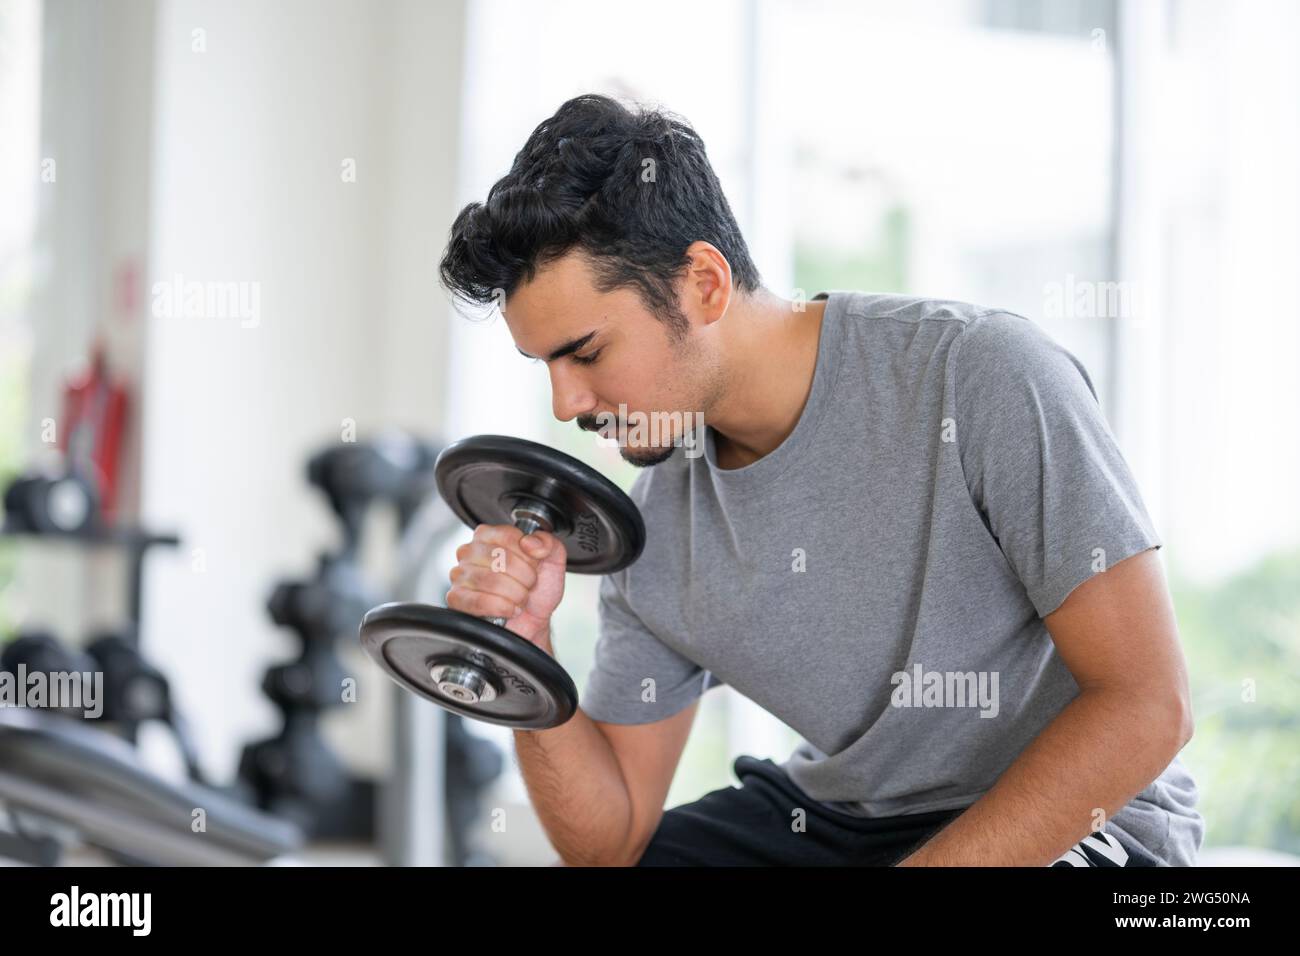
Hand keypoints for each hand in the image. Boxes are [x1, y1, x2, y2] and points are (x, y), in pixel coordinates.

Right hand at [446, 524, 566, 651]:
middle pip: (501, 559)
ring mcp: (460, 575)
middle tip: (526, 585)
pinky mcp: (456, 598)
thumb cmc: (537, 589)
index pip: (508, 536)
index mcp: (490, 535)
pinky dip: (500, 607)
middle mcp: (470, 551)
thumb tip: (529, 542)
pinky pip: (478, 601)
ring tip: (517, 598)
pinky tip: (508, 609)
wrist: (532, 620)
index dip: (528, 556)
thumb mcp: (553, 560)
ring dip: (515, 594)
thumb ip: (548, 542)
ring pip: (492, 580)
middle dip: (524, 578)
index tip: (533, 566)